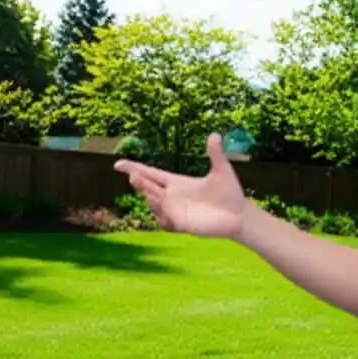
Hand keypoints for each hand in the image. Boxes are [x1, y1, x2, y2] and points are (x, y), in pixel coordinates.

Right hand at [113, 132, 247, 238]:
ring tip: (149, 191)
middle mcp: (172, 196)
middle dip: (140, 183)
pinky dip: (161, 215)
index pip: (151, 174)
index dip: (134, 168)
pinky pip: (166, 221)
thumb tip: (215, 134)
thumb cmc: (229, 192)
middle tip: (133, 177)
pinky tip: (160, 206)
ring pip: (155, 205)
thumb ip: (215, 154)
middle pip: (149, 188)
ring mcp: (176, 211)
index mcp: (177, 182)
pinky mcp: (182, 224)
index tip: (118, 164)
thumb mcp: (221, 170)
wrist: (239, 215)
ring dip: (150, 199)